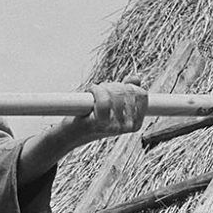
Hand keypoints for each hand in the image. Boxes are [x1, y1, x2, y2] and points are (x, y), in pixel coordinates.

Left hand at [15, 77, 149, 185]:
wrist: (71, 133)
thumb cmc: (92, 117)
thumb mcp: (113, 104)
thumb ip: (127, 92)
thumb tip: (137, 79)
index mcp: (135, 123)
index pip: (141, 94)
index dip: (129, 86)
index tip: (116, 89)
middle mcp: (127, 127)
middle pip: (128, 91)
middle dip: (113, 85)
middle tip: (101, 90)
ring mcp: (113, 127)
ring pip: (116, 93)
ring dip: (103, 87)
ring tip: (95, 93)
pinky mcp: (98, 124)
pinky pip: (103, 100)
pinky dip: (96, 90)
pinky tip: (90, 92)